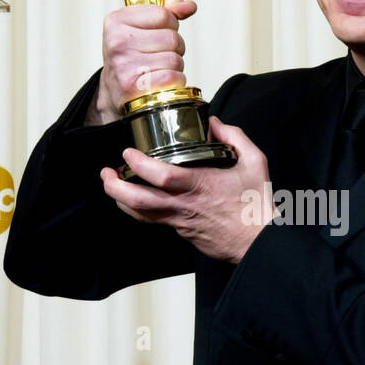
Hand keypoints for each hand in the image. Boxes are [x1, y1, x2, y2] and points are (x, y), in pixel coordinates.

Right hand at [85, 0, 195, 125]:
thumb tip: (189, 6)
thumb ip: (166, 11)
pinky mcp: (135, 88)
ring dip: (174, 66)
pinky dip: (174, 81)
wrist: (114, 90)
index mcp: (116, 21)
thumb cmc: (131, 55)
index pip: (163, 14)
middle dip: (174, 47)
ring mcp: (125, 66)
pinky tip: (159, 81)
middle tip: (159, 54)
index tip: (158, 32)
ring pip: (175, 59)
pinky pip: (174, 78)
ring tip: (158, 68)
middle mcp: (118, 42)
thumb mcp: (140, 26)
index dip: (170, 24)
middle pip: (172, 38)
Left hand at [99, 117, 274, 261]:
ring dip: (120, 199)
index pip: (161, 176)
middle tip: (106, 172)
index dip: (139, 163)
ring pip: (139, 214)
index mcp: (200, 186)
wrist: (258, 242)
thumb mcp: (254, 162)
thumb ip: (234, 137)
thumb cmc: (256, 205)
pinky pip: (152, 220)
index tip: (128, 152)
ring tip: (111, 183)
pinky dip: (136, 210)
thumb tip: (215, 123)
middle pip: (138, 200)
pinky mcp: (181, 231)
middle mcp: (184, 205)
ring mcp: (179, 221)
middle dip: (115, 186)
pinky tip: (131, 200)